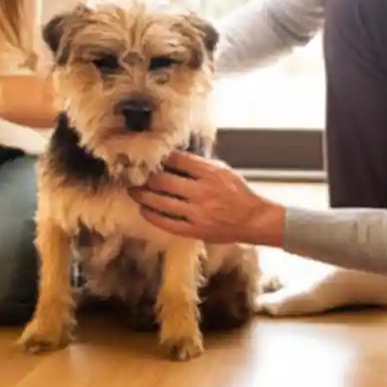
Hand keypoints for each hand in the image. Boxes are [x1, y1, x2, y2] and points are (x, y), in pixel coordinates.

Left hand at [129, 151, 284, 245]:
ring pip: (161, 202)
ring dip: (143, 195)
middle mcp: (202, 192)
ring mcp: (197, 213)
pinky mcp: (195, 230)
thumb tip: (173, 158)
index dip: (159, 158)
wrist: (253, 220)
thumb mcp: (223, 170)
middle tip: (133, 174)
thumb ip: (200, 165)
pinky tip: (144, 209)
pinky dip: (152, 216)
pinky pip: (167, 223)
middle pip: (164, 181)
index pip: (177, 161)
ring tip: (132, 190)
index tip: (148, 156)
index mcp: (210, 173)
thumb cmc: (238, 193)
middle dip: (145, 177)